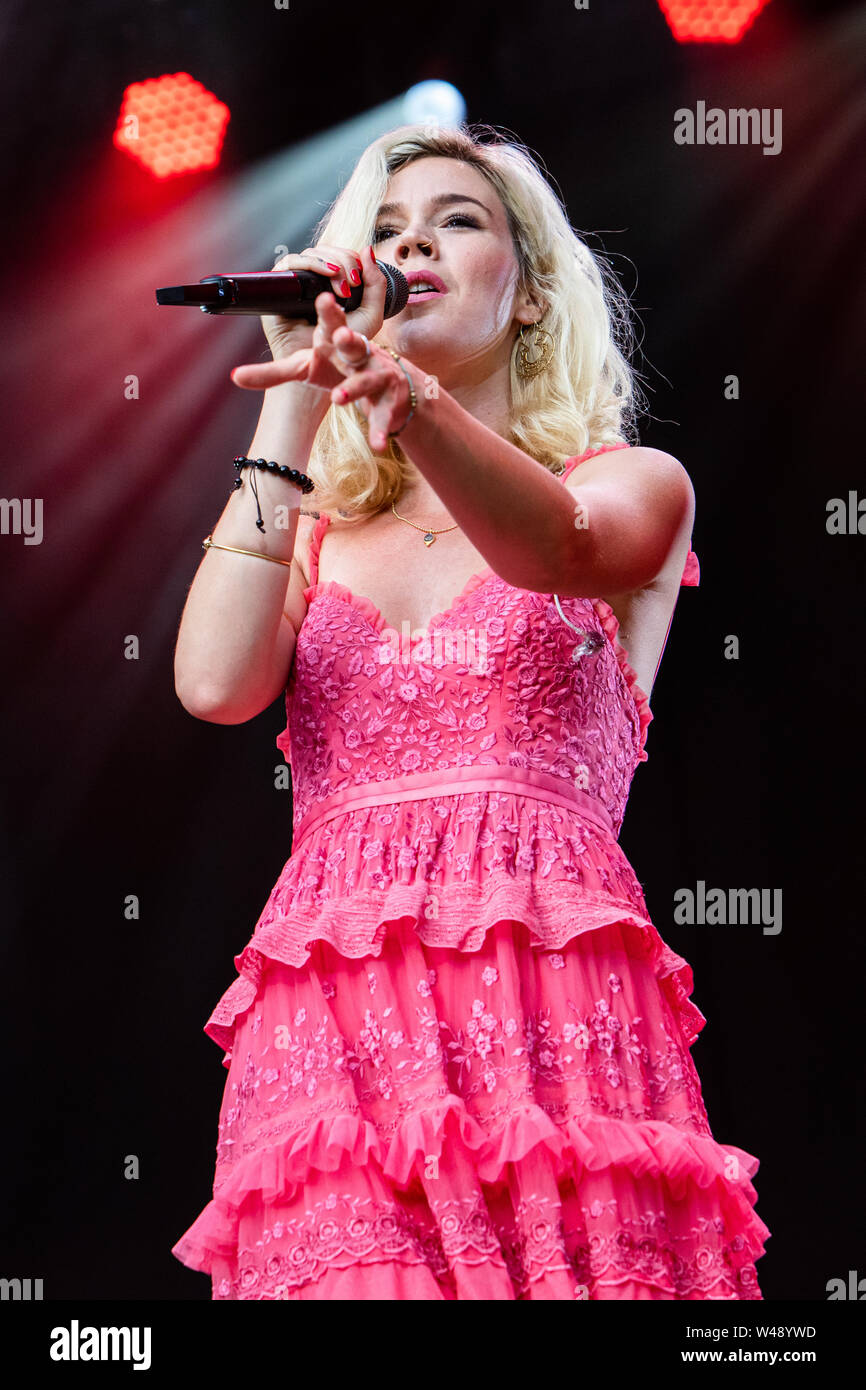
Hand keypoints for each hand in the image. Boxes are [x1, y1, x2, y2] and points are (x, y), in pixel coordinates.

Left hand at [232, 292, 418, 451]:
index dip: (328, 311)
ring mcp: (376, 375)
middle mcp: (358, 354)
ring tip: (338, 397)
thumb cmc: (336, 369)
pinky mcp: (389, 401)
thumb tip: (234, 377)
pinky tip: (377, 446)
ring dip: (354, 388)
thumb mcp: (303, 370)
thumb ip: (270, 374)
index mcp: (336, 341)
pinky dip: (380, 431)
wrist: (383, 387)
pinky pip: (384, 417)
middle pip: (354, 343)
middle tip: (341, 335)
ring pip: (366, 381)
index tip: (323, 298)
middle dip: (349, 338)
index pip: (331, 322)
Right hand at [257, 242, 385, 360]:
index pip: (341, 256)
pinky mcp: (279, 289)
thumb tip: (367, 249)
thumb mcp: (371, 314)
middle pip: (326, 252)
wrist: (323, 368)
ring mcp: (296, 284)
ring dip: (328, 261)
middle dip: (343, 261)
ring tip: (341, 282)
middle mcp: (314, 281)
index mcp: (334, 283)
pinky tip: (326, 274)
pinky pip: (288, 264)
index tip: (359, 279)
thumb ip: (376, 284)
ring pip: (309, 254)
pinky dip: (308, 263)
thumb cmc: (345, 346)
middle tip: (352, 282)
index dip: (351, 259)